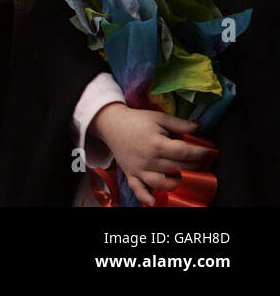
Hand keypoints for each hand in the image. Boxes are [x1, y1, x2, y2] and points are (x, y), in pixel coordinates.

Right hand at [90, 104, 212, 204]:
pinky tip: (153, 202)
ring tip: (183, 176)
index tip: (209, 151)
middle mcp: (149, 159)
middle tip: (201, 162)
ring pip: (162, 182)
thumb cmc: (136, 120)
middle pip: (177, 168)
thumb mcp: (158, 117)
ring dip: (176, 182)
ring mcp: (139, 168)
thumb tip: (198, 128)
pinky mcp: (131, 173)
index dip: (200, 153)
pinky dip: (145, 197)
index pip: (184, 152)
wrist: (110, 123)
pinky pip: (138, 189)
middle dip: (194, 166)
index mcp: (156, 143)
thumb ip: (179, 123)